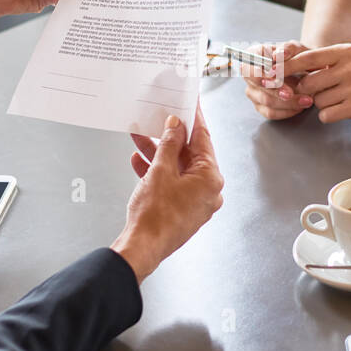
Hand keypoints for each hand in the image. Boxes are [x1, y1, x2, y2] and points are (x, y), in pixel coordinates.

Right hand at [110, 102, 224, 282]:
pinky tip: (140, 162)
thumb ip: (169, 143)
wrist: (142, 248)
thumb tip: (176, 125)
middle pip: (191, 154)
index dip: (194, 117)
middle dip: (171, 136)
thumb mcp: (160, 170)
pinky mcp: (183, 210)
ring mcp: (196, 202)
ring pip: (179, 168)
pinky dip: (158, 172)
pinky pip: (173, 183)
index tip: (190, 102)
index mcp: (211, 179)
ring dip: (160, 153)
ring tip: (142, 138)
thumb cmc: (154, 216)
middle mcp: (209, 191)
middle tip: (160, 118)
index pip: (204, 138)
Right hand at [242, 40, 314, 119]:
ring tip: (306, 100)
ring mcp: (254, 91)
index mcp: (254, 56)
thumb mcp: (297, 48)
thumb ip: (288, 48)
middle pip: (257, 85)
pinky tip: (300, 107)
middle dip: (275, 90)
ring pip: (266, 101)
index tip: (277, 77)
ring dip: (287, 103)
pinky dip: (287, 111)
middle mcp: (250, 74)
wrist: (307, 70)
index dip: (261, 74)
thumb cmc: (298, 57)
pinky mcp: (261, 106)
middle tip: (290, 93)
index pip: (250, 67)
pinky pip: (271, 113)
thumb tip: (278, 55)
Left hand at [280, 43, 350, 122]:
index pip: (306, 58)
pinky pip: (326, 115)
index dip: (287, 67)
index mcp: (343, 52)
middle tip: (321, 91)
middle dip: (308, 92)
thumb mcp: (350, 59)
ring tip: (340, 99)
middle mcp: (348, 67)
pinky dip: (330, 115)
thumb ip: (323, 62)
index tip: (272, 74)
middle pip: (307, 83)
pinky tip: (343, 109)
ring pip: (317, 101)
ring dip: (322, 104)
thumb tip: (288, 68)